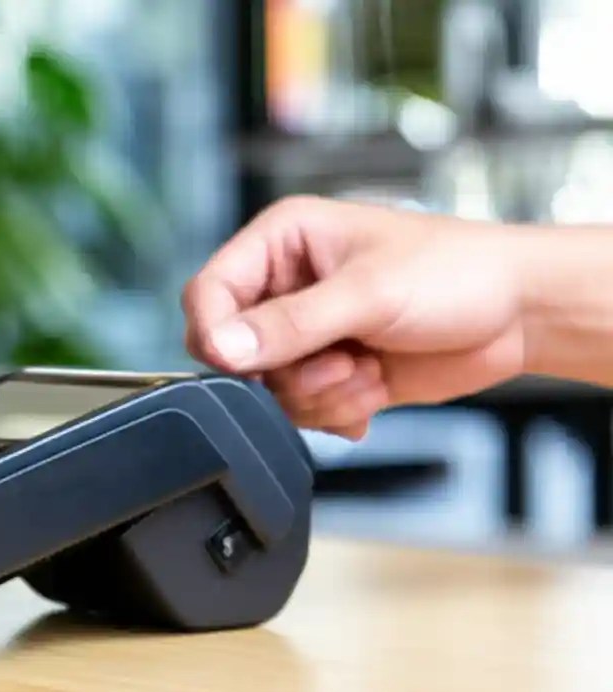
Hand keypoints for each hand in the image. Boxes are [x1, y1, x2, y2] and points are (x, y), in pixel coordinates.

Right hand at [182, 196, 531, 438]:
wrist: (521, 315)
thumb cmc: (457, 273)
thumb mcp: (367, 293)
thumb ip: (289, 323)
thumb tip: (221, 346)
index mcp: (282, 241)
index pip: (209, 291)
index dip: (216, 333)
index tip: (240, 363)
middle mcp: (287, 285)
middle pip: (234, 351)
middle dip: (286, 371)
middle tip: (336, 360)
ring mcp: (309, 332)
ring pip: (269, 389)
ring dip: (321, 393)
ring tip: (368, 369)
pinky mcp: (331, 370)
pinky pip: (302, 410)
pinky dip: (337, 410)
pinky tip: (375, 388)